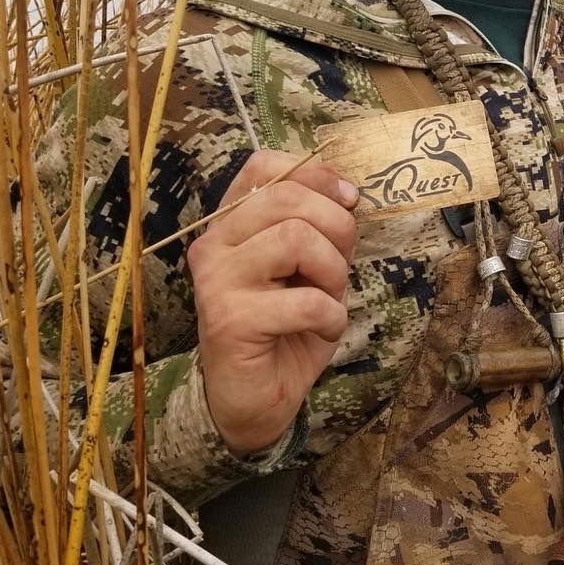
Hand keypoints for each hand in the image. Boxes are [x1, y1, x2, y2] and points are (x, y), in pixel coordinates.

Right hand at [187, 150, 359, 456]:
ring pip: (296, 239)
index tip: (347, 201)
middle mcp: (214, 244)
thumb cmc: (286, 327)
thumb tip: (348, 194)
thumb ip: (319, 226)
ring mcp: (216, 281)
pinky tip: (322, 329)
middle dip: (336, 227)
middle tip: (339, 266)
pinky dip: (331, 317)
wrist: (256, 398)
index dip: (316, 175)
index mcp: (232, 223)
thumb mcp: (310, 266)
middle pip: (287, 199)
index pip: (264, 166)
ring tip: (327, 298)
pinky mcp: (229, 321)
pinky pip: (305, 301)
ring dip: (333, 272)